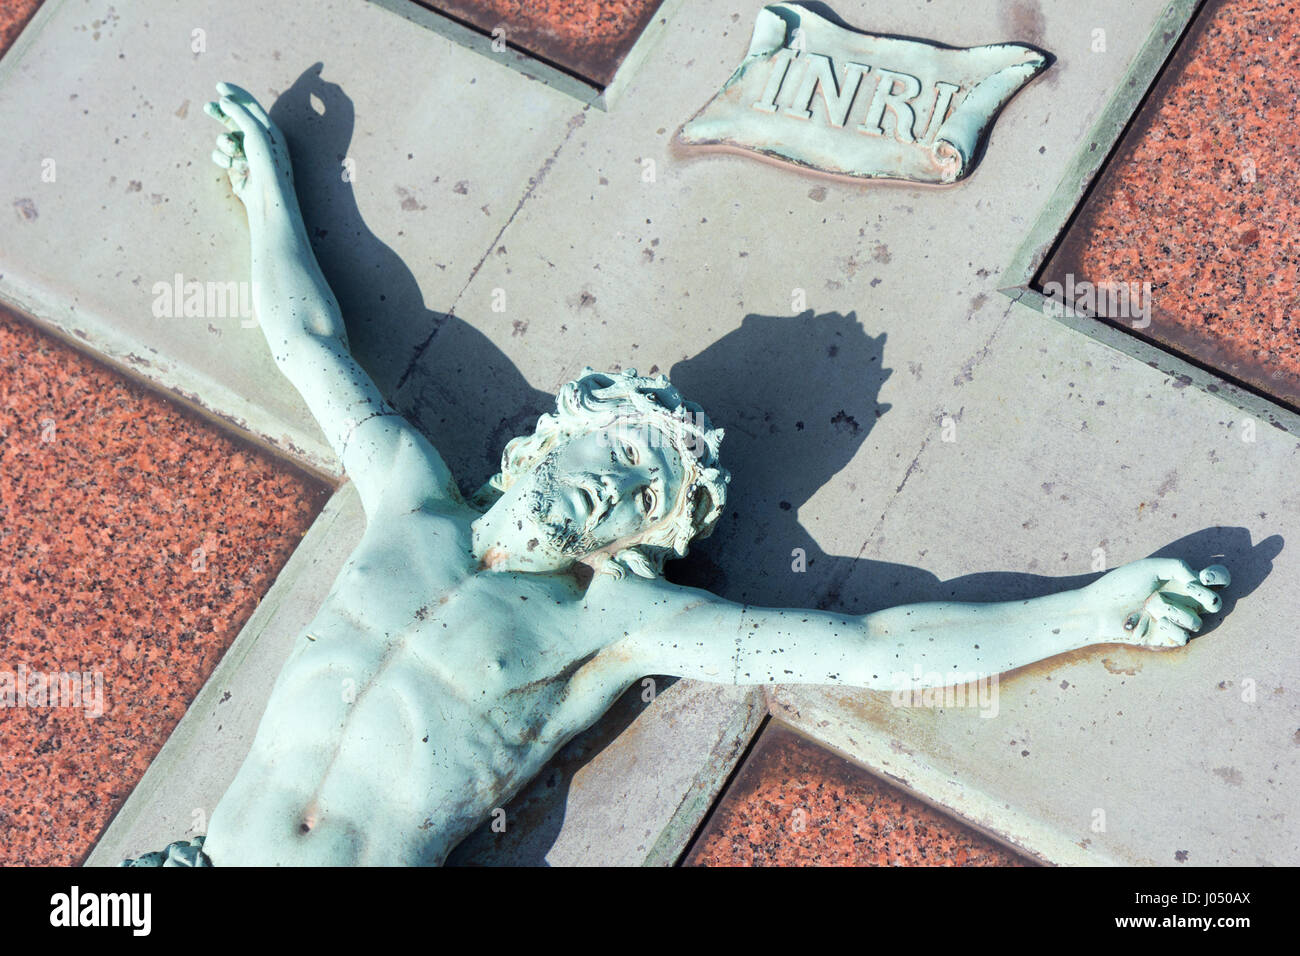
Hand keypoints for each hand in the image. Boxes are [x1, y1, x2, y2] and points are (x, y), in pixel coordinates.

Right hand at [204, 82, 294, 219]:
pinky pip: (219, 155)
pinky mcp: (234, 168)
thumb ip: (239, 112)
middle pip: (234, 119)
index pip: (250, 106)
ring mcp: (245, 155)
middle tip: (207, 107)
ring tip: (234, 152)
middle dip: (220, 113)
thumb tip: (223, 99)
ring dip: (225, 144)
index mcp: (269, 130)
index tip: (219, 86)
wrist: (266, 196)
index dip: (235, 94)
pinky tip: (234, 167)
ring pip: (223, 139)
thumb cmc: (266, 162)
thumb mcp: (255, 131)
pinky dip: (223, 158)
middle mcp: (258, 141)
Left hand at [1084, 558, 1229, 647]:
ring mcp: (1176, 622)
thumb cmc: (1121, 585)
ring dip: (1174, 610)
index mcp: (1182, 583)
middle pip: (1216, 603)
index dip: (1220, 577)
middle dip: (1205, 595)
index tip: (1204, 576)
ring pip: (1197, 621)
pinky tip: (1154, 621)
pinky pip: (1184, 636)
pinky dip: (1169, 627)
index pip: (1216, 579)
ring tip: (1151, 605)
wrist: (1098, 609)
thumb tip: (1200, 581)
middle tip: (1190, 587)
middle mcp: (1183, 603)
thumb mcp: (1150, 568)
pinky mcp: (1168, 639)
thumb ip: (1179, 567)